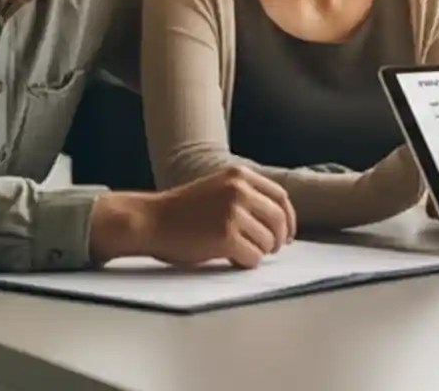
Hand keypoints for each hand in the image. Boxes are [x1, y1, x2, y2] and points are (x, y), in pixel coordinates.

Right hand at [91, 167, 296, 268]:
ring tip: (238, 252)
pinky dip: (246, 263)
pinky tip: (231, 260)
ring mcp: (233, 213)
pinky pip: (253, 257)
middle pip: (279, 219)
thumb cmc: (183, 211)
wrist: (150, 220)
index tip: (286, 234)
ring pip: (267, 241)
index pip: (281, 197)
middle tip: (270, 250)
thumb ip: (246, 196)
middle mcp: (240, 190)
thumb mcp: (218, 188)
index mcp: (240, 175)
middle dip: (278, 239)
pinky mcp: (226, 237)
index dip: (287, 219)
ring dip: (258, 252)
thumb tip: (280, 222)